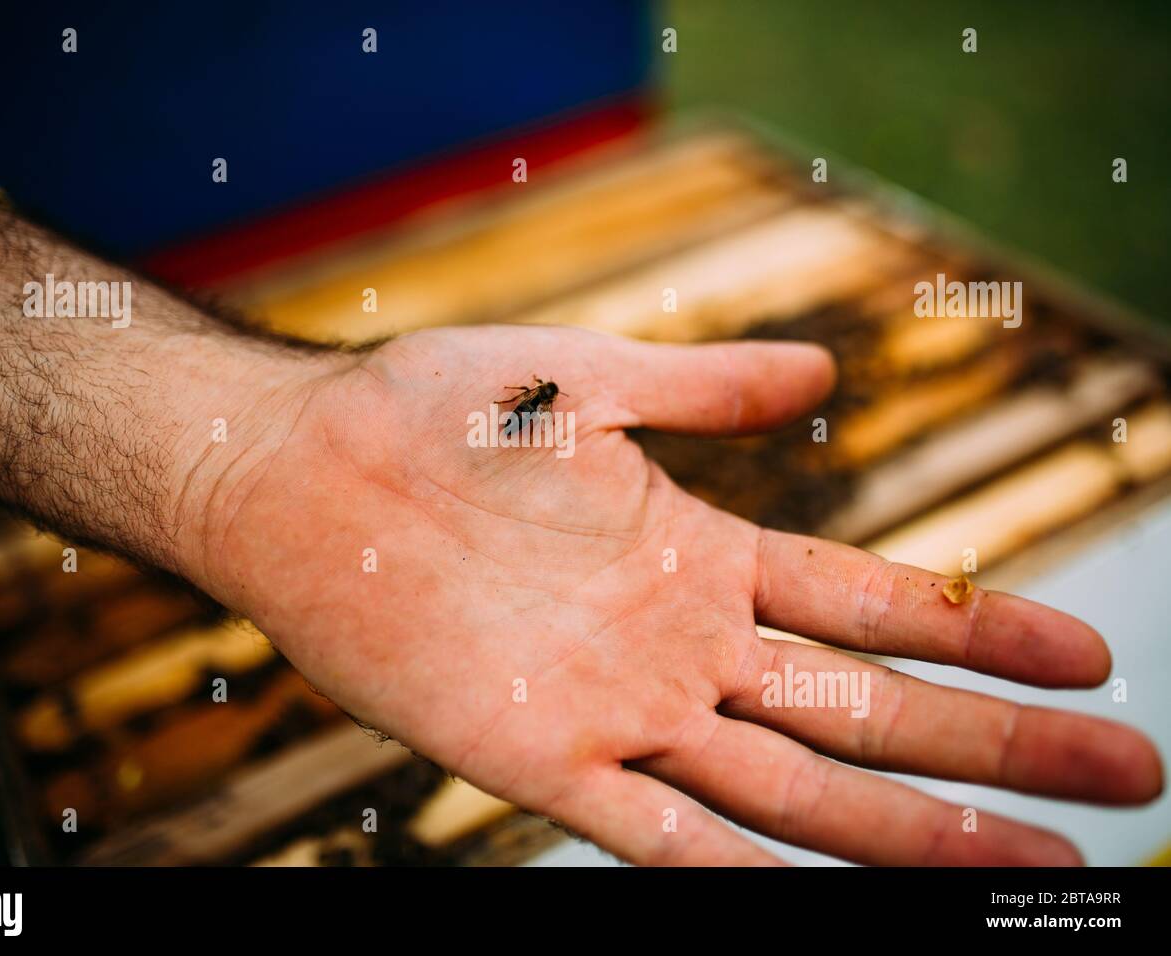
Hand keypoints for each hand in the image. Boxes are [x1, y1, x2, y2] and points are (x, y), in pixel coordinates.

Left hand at [180, 323, 1161, 865]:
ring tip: (1037, 859)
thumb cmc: (431, 412)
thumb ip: (706, 389)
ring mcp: (617, 706)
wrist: (301, 467)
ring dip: (914, 825)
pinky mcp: (535, 755)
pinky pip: (660, 834)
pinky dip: (744, 865)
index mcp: (698, 558)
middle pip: (866, 704)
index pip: (872, 605)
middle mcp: (677, 645)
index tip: (1088, 654)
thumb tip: (826, 375)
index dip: (982, 634)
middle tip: (1128, 772)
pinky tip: (839, 892)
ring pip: (794, 782)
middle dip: (996, 742)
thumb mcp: (591, 381)